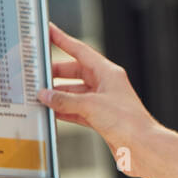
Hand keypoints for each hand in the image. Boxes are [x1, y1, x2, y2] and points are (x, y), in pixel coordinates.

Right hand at [36, 21, 158, 177]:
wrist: (142, 147)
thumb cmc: (127, 122)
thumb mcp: (91, 105)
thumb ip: (65, 100)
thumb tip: (46, 95)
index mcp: (108, 73)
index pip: (81, 51)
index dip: (63, 40)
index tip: (49, 31)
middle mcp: (106, 85)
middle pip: (75, 72)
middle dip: (55, 73)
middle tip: (35, 73)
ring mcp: (103, 102)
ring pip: (74, 92)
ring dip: (57, 94)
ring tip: (37, 95)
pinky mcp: (101, 118)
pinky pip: (77, 110)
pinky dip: (63, 110)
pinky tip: (50, 111)